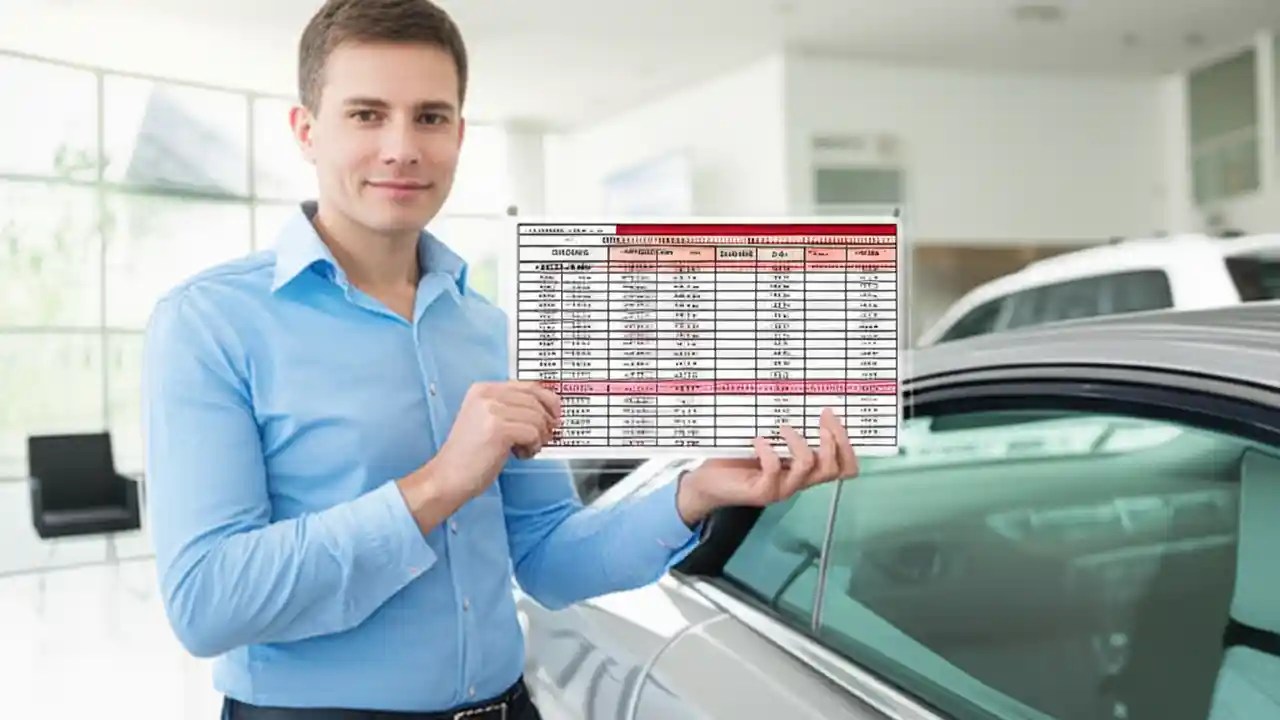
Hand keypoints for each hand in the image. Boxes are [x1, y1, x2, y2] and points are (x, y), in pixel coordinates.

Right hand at [417, 381, 560, 501]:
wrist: (448, 477)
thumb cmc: (469, 455)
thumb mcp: (488, 420)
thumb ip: (512, 409)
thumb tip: (548, 410)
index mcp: (483, 389)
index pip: (528, 386)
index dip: (547, 400)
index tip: (555, 416)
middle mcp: (487, 394)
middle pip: (535, 400)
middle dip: (545, 421)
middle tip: (544, 438)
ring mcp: (492, 410)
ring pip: (536, 418)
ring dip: (538, 437)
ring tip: (525, 450)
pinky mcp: (498, 429)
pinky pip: (532, 433)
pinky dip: (532, 446)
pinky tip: (520, 455)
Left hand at [675, 408, 858, 526]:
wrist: (707, 483)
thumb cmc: (738, 457)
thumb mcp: (768, 439)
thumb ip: (785, 429)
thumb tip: (798, 396)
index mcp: (805, 470)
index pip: (844, 466)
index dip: (846, 443)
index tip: (831, 414)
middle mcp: (798, 481)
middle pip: (835, 469)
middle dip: (833, 440)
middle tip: (821, 419)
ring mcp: (781, 488)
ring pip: (809, 469)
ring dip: (800, 443)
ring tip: (783, 427)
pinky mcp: (761, 492)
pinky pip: (774, 472)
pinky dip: (768, 452)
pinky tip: (757, 440)